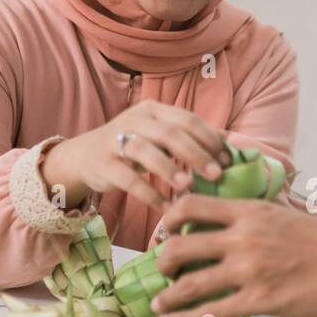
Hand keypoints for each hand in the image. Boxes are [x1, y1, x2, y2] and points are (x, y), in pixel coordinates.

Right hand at [40, 100, 230, 210]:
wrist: (84, 156)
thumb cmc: (133, 148)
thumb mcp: (161, 137)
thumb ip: (191, 138)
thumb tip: (233, 143)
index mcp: (154, 110)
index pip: (187, 119)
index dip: (210, 139)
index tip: (229, 161)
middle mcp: (135, 120)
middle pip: (170, 133)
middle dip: (196, 154)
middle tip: (217, 175)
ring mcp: (115, 140)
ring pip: (146, 152)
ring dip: (170, 170)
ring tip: (189, 187)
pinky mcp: (103, 163)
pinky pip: (128, 179)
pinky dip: (148, 194)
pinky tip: (165, 206)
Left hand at [149, 194, 316, 316]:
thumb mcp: (313, 212)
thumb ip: (289, 207)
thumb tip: (287, 200)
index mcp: (256, 210)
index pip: (194, 204)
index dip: (170, 218)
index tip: (166, 231)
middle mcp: (246, 237)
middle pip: (180, 244)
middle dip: (162, 260)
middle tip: (161, 271)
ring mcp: (251, 269)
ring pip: (189, 283)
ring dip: (167, 296)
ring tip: (157, 305)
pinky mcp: (261, 301)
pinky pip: (210, 313)